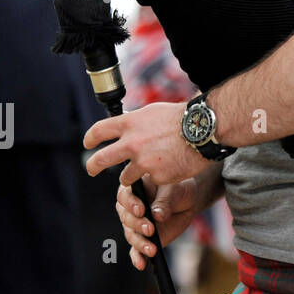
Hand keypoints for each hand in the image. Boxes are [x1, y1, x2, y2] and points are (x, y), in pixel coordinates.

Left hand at [84, 101, 209, 187]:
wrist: (205, 129)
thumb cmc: (182, 117)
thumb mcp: (153, 112)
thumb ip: (136, 122)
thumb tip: (125, 127)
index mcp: (130, 124)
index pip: (99, 131)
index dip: (90, 138)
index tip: (88, 144)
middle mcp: (132, 143)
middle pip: (100, 159)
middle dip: (92, 166)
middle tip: (92, 169)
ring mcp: (143, 162)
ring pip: (125, 177)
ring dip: (132, 175)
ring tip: (149, 168)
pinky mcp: (156, 176)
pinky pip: (152, 180)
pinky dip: (158, 176)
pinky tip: (171, 166)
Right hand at [115, 177, 200, 270]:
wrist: (187, 201)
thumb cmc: (178, 189)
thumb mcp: (175, 190)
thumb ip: (165, 202)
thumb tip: (157, 215)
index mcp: (133, 189)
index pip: (124, 196)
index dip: (131, 203)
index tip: (141, 210)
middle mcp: (129, 208)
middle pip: (126, 218)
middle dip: (138, 225)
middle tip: (150, 229)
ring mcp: (134, 225)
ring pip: (131, 235)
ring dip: (140, 243)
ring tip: (152, 249)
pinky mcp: (142, 239)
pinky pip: (136, 250)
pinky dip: (137, 258)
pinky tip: (141, 264)